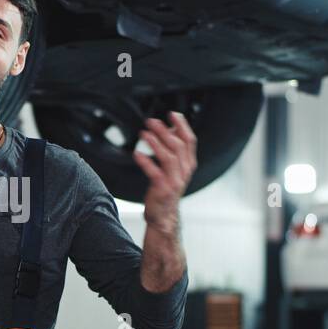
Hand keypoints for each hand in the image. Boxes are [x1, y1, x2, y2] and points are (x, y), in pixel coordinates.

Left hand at [132, 111, 197, 229]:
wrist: (164, 215)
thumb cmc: (166, 188)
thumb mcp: (175, 168)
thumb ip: (174, 149)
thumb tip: (170, 128)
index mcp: (189, 163)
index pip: (190, 140)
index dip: (182, 125)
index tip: (172, 114)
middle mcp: (184, 171)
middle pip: (178, 145)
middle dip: (164, 131)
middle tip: (151, 121)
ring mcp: (175, 180)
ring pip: (168, 156)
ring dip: (155, 143)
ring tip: (143, 133)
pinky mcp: (163, 189)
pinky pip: (155, 172)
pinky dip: (146, 161)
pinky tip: (137, 154)